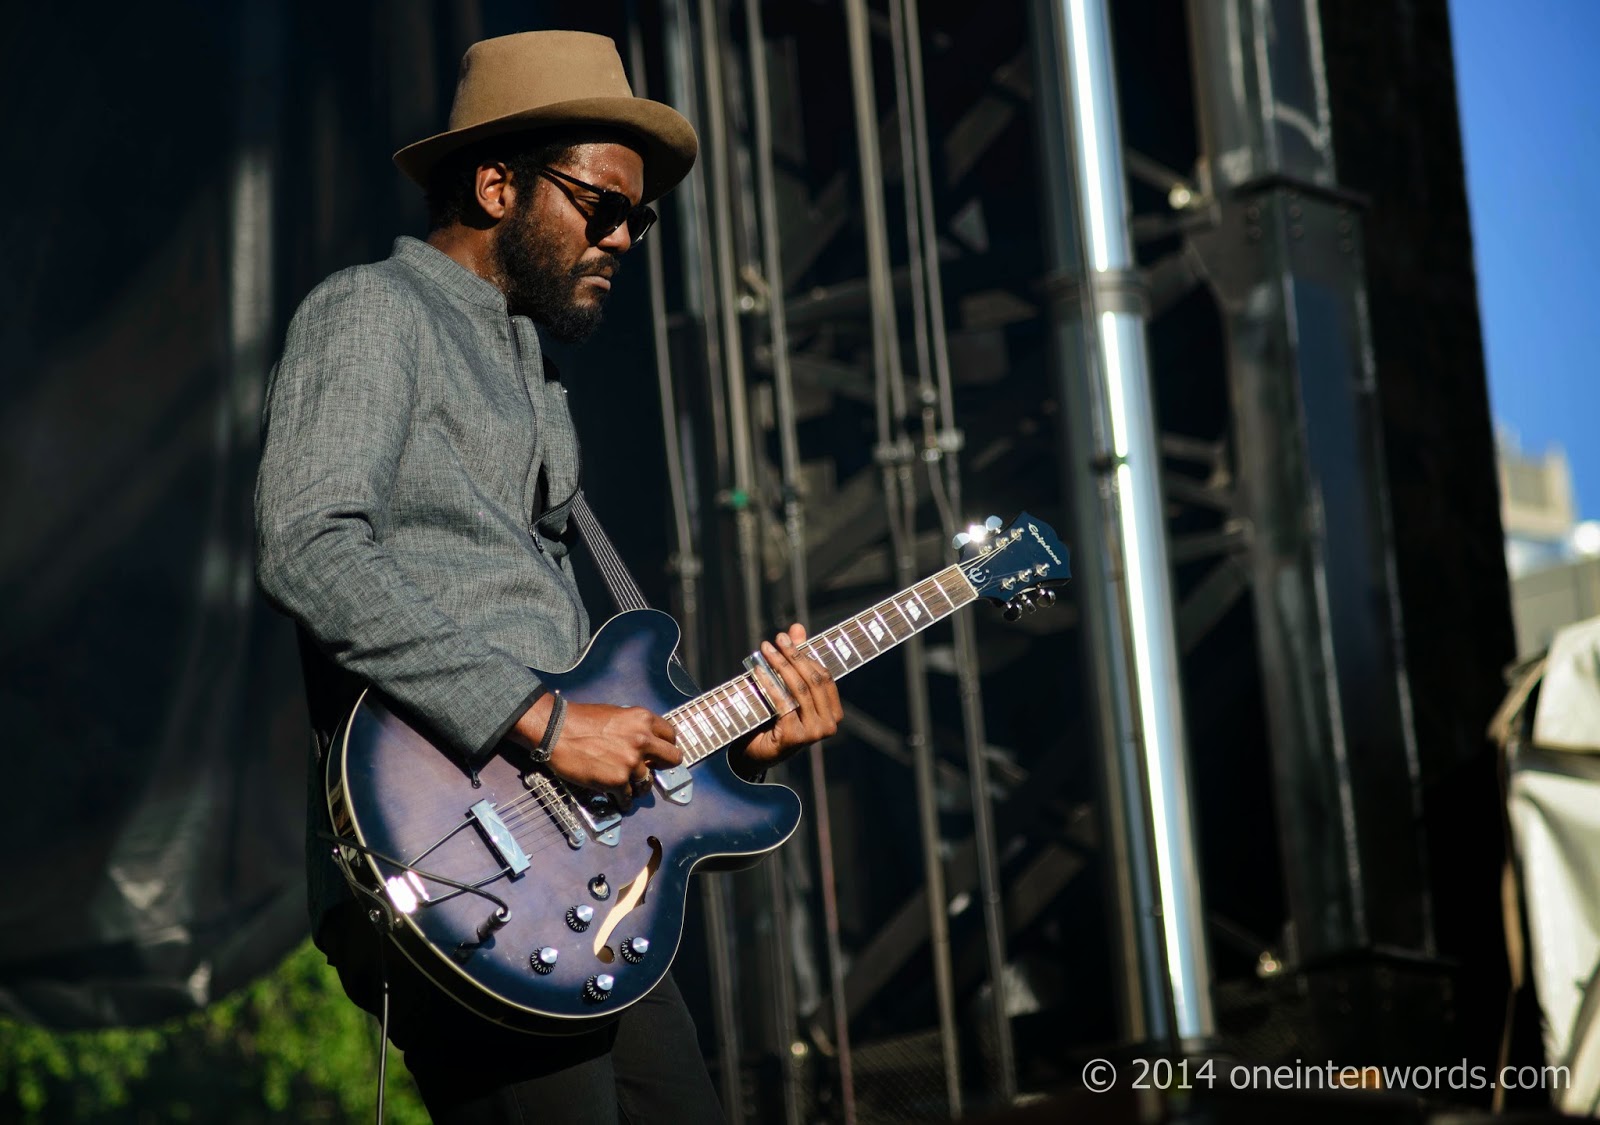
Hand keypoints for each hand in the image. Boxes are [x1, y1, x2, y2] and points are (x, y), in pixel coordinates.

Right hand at [512, 696, 680, 802]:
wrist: (555, 730)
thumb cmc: (580, 719)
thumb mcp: (616, 714)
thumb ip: (635, 727)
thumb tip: (643, 742)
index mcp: (644, 719)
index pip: (671, 735)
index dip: (665, 745)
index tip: (659, 753)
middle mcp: (643, 740)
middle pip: (673, 759)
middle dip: (662, 766)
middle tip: (651, 769)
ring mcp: (631, 762)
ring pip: (648, 783)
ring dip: (638, 786)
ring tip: (628, 787)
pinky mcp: (617, 781)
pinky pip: (629, 798)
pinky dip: (623, 801)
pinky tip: (618, 800)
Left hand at [732, 625, 841, 778]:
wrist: (754, 753)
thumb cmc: (773, 719)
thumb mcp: (787, 688)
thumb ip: (795, 660)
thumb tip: (797, 627)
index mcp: (834, 713)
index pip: (824, 677)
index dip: (805, 654)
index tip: (785, 637)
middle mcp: (829, 725)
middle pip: (812, 681)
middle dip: (793, 656)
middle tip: (775, 640)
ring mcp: (814, 733)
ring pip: (799, 689)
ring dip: (780, 665)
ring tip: (765, 650)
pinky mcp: (795, 737)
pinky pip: (783, 702)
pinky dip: (770, 683)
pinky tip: (758, 670)